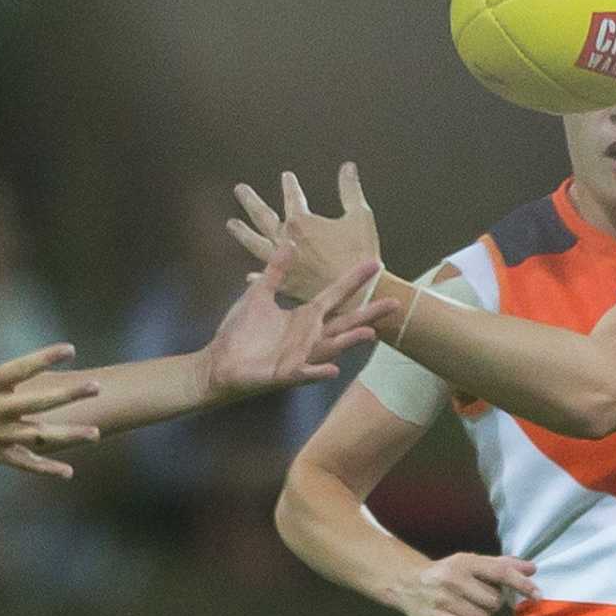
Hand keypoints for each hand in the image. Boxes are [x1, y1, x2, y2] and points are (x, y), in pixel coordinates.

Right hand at [0, 295, 102, 477]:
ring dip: (68, 436)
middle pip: (40, 402)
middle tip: (96, 388)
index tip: (69, 349)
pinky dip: (45, 469)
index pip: (21, 369)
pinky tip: (68, 472)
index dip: (45, 358)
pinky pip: (24, 463)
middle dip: (69, 396)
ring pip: (39, 436)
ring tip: (96, 434)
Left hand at [202, 241, 384, 401]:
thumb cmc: (241, 332)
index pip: (335, 295)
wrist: (220, 362)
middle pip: (345, 322)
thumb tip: (290, 243)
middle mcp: (309, 336)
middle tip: (395, 303)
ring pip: (333, 346)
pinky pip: (308, 372)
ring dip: (350, 340)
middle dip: (369, 313)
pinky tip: (334, 369)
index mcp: (304, 317)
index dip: (353, 280)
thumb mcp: (260, 295)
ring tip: (371, 333)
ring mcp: (301, 356)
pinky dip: (320, 371)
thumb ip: (276, 271)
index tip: (374, 263)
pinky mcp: (287, 373)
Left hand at [229, 160, 383, 307]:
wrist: (357, 293)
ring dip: (243, 233)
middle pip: (263, 216)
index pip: (292, 196)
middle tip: (239, 189)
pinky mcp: (286, 284)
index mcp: (301, 222)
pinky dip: (256, 276)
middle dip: (251, 201)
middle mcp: (285, 240)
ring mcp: (283, 263)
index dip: (290, 185)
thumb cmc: (359, 254)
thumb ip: (350, 190)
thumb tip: (348, 166)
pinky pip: (266, 278)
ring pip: (256, 244)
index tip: (286, 177)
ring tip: (232, 224)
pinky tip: (249, 275)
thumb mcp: (360, 217)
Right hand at [396, 550, 534, 615]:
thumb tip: (532, 568)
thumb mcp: (471, 563)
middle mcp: (454, 579)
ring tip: (467, 607)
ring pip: (483, 615)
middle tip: (478, 598)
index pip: (499, 572)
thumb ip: (502, 565)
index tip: (537, 593)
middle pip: (493, 599)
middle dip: (493, 602)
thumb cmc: (447, 574)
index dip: (521, 583)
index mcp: (465, 562)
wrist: (407, 584)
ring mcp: (444, 600)